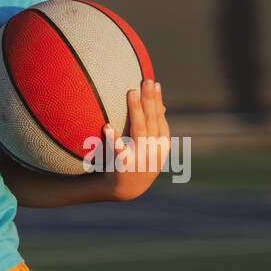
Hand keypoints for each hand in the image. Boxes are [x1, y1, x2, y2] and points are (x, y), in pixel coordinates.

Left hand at [105, 79, 170, 201]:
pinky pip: (118, 150)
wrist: (125, 190)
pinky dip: (114, 139)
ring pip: (139, 130)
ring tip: (130, 92)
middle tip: (145, 80)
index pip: (160, 119)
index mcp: (160, 146)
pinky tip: (107, 127)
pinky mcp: (124, 166)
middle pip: (152, 120)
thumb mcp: (151, 148)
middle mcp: (153, 151)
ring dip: (136, 110)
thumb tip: (162, 106)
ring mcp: (140, 158)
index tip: (155, 82)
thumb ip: (155, 129)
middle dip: (149, 99)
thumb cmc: (137, 163)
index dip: (157, 101)